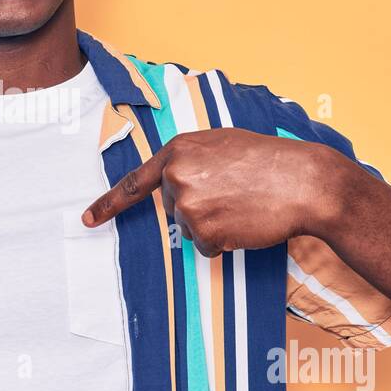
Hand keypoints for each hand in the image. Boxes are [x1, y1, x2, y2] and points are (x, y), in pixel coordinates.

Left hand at [82, 127, 335, 256]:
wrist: (303, 181)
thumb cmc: (270, 161)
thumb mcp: (223, 144)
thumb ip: (193, 159)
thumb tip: (177, 182)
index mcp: (179, 150)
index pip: (136, 182)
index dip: (109, 203)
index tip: (87, 220)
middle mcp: (177, 177)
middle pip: (173, 208)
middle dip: (200, 206)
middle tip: (234, 193)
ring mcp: (188, 206)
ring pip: (190, 229)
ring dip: (214, 224)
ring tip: (244, 204)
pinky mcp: (203, 232)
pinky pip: (206, 247)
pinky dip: (224, 241)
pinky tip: (245, 222)